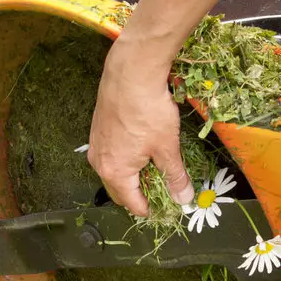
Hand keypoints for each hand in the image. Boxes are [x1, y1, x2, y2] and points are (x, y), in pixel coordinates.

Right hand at [88, 40, 194, 216]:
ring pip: (114, 173)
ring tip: (155, 168)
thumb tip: (184, 199)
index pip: (132, 204)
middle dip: (140, 195)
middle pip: (120, 191)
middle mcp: (99, 163)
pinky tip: (142, 148)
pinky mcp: (98, 129)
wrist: (131, 72)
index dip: (152, 209)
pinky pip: (111, 155)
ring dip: (133, 177)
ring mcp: (96, 145)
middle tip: (163, 191)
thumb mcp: (167, 148)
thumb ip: (174, 177)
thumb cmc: (149, 111)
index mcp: (115, 173)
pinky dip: (125, 160)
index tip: (169, 206)